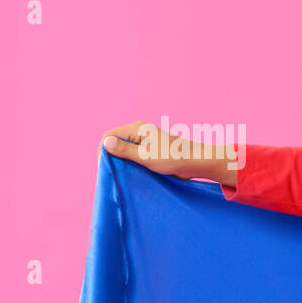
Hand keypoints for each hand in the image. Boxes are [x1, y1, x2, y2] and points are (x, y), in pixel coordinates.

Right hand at [101, 121, 236, 184]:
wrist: (198, 163)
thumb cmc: (174, 158)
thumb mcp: (146, 156)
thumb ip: (126, 150)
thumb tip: (106, 143)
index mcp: (138, 129)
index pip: (110, 135)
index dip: (104, 149)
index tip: (104, 166)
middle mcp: (140, 132)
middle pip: (117, 142)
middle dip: (112, 156)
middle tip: (111, 172)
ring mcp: (146, 141)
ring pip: (125, 150)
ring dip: (122, 161)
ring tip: (120, 173)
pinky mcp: (152, 150)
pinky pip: (135, 155)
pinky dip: (131, 163)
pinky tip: (131, 173)